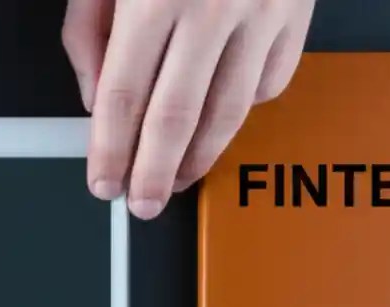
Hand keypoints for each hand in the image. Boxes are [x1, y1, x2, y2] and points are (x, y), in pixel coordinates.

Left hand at [62, 0, 314, 218]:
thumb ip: (91, 28)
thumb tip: (95, 99)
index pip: (121, 95)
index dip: (109, 148)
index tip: (102, 180)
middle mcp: (214, 5)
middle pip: (176, 117)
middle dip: (153, 171)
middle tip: (140, 203)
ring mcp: (264, 12)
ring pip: (229, 112)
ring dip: (199, 158)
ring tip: (177, 181)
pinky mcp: (298, 14)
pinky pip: (270, 83)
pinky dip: (241, 111)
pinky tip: (217, 124)